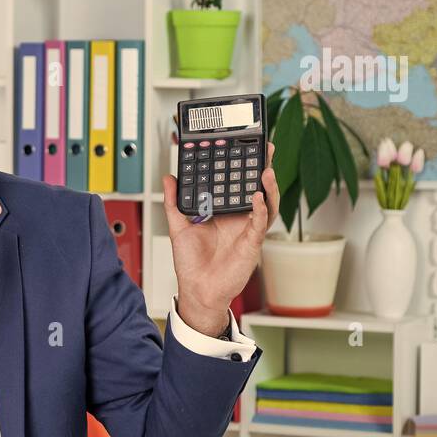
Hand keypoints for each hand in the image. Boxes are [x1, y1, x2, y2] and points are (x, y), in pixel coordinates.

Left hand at [161, 141, 279, 336]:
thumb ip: (174, 202)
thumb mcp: (178, 226)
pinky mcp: (251, 243)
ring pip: (265, 203)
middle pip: (255, 188)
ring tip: (265, 170)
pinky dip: (259, 209)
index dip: (241, 166)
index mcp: (223, 211)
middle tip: (265, 149)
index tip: (241, 146)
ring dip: (267, 186)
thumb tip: (168, 178)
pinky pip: (259, 223)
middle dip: (262, 168)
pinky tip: (257, 197)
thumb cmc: (191, 263)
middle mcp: (238, 218)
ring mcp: (247, 229)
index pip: (235, 183)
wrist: (197, 290)